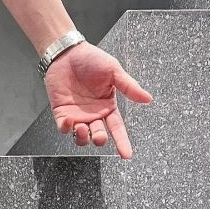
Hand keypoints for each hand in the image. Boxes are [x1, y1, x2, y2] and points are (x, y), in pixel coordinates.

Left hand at [43, 41, 152, 159]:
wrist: (67, 53)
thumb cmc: (91, 59)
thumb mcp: (113, 71)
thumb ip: (129, 87)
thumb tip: (148, 99)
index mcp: (108, 107)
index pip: (117, 129)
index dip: (122, 142)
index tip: (126, 155)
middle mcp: (94, 115)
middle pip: (99, 136)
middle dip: (100, 139)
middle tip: (99, 135)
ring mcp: (77, 116)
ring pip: (81, 138)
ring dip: (82, 137)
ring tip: (82, 127)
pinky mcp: (62, 114)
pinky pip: (64, 128)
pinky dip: (67, 129)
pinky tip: (70, 121)